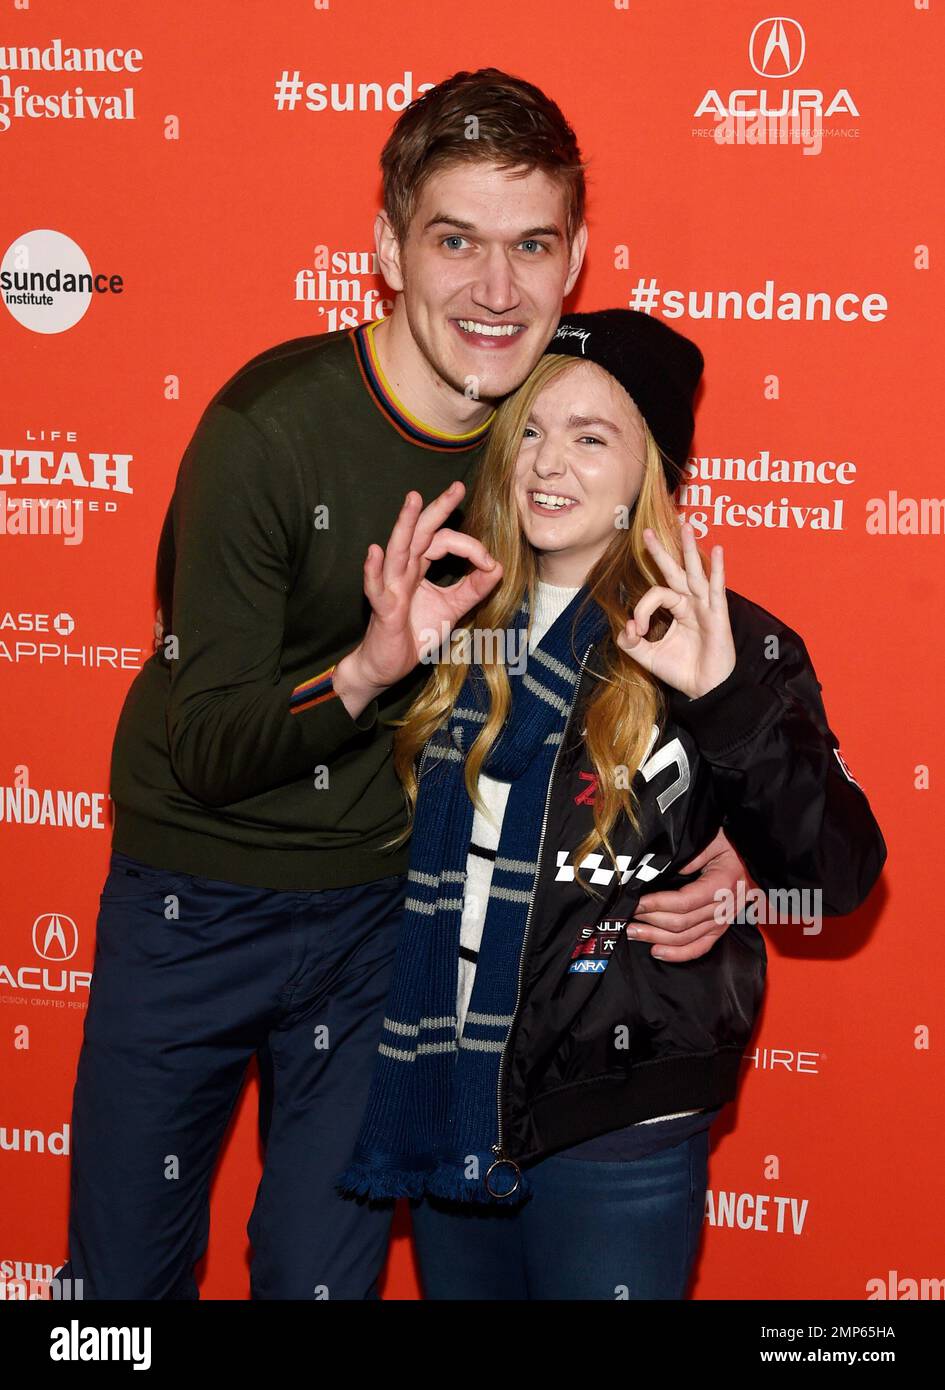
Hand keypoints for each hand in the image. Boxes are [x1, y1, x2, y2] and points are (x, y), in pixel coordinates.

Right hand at [334, 482, 502, 712]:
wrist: (387, 665)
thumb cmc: (414, 633)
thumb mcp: (452, 609)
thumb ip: (473, 589)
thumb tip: (498, 567)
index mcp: (419, 567)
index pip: (444, 542)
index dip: (469, 547)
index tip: (490, 562)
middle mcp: (404, 570)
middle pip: (421, 533)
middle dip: (438, 508)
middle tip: (457, 486)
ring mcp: (390, 586)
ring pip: (397, 549)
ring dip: (405, 524)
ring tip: (413, 500)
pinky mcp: (381, 608)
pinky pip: (376, 586)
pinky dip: (374, 569)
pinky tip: (374, 552)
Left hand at [615, 521, 735, 699]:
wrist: (704, 689)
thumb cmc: (682, 671)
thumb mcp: (647, 656)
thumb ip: (631, 642)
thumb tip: (625, 626)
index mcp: (676, 609)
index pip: (656, 594)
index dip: (643, 606)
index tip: (638, 629)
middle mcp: (691, 603)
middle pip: (675, 570)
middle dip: (662, 551)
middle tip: (646, 530)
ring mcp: (705, 607)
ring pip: (695, 572)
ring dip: (690, 549)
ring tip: (687, 525)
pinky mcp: (718, 615)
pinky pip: (716, 589)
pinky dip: (717, 569)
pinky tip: (718, 550)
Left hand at [627, 827, 748, 961]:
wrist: (755, 854)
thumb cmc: (732, 843)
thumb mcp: (714, 838)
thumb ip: (694, 854)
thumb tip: (671, 870)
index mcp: (722, 884)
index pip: (685, 901)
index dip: (658, 904)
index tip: (635, 902)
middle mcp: (725, 907)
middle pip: (683, 923)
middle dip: (651, 921)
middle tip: (626, 917)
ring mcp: (724, 920)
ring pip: (687, 938)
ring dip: (657, 938)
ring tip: (633, 932)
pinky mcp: (721, 927)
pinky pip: (701, 947)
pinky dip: (679, 954)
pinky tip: (657, 952)